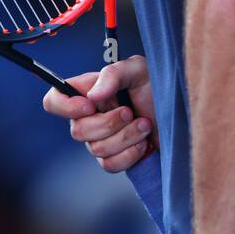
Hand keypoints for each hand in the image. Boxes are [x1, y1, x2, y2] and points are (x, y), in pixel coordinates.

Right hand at [42, 55, 156, 171]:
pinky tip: (144, 143)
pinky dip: (130, 154)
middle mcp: (88, 117)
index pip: (54, 101)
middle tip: (131, 112)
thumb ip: (113, 74)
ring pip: (96, 149)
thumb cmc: (157, 85)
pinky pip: (110, 165)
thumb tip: (92, 96)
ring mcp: (100, 139)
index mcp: (87, 91)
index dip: (65, 106)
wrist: (180, 113)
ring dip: (125, 137)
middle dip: (108, 123)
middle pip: (77, 131)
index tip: (90, 106)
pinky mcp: (115, 158)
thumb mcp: (138, 69)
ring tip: (145, 124)